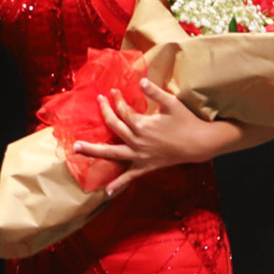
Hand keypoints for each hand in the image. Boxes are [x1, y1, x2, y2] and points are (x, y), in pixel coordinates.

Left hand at [71, 78, 229, 196]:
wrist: (198, 143)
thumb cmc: (185, 121)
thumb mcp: (171, 103)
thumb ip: (155, 92)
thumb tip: (140, 81)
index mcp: (142, 125)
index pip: (123, 110)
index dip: (117, 99)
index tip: (113, 91)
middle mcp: (137, 141)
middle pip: (113, 126)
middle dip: (104, 112)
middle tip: (98, 101)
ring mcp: (139, 155)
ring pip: (111, 153)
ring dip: (93, 150)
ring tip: (76, 148)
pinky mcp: (145, 166)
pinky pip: (129, 177)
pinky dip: (118, 184)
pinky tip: (107, 192)